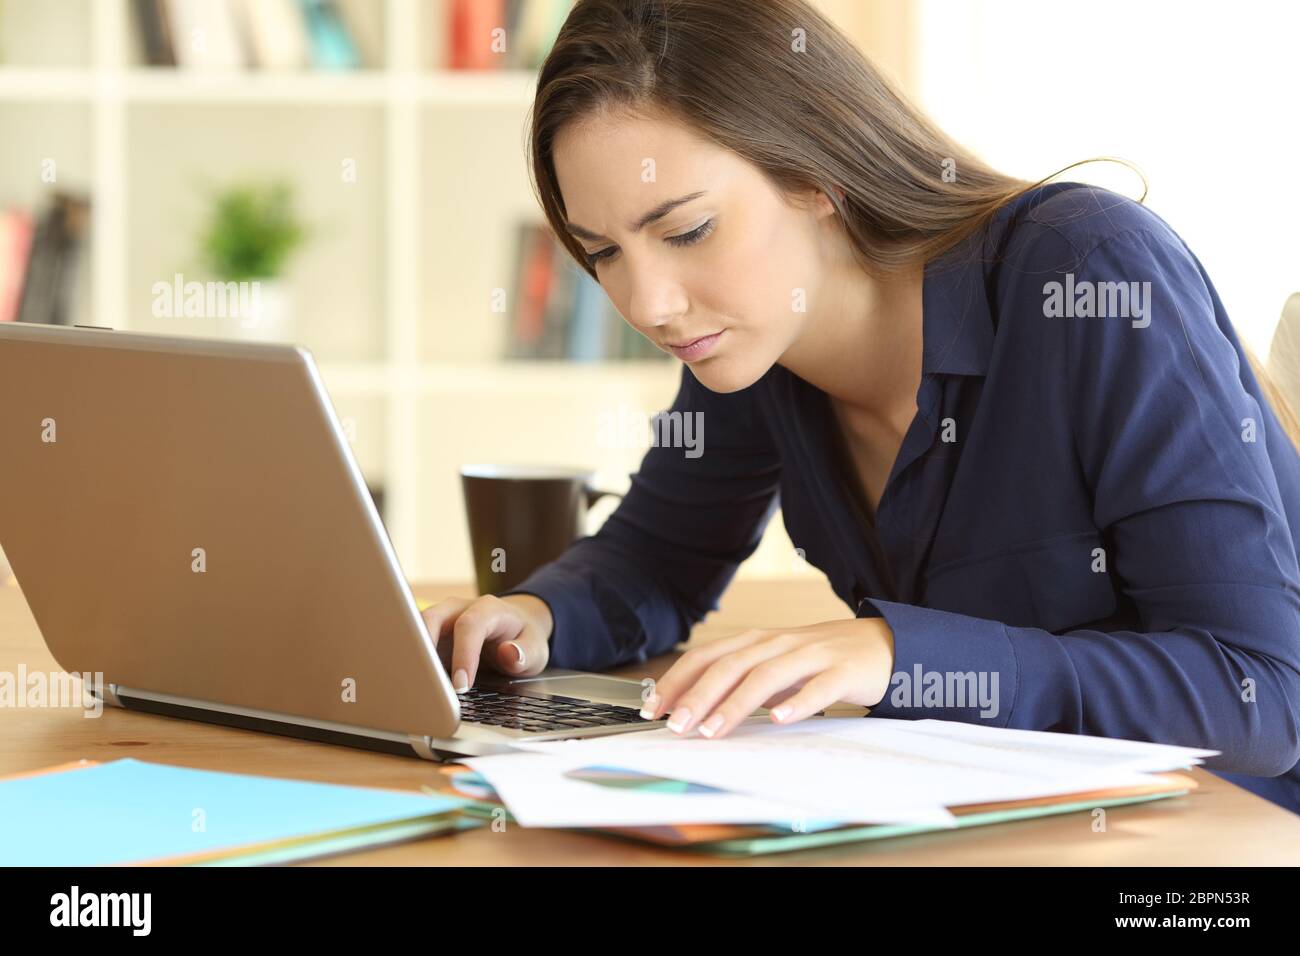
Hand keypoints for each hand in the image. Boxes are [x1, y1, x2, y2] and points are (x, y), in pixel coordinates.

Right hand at [420, 593, 553, 691]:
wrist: (516, 627)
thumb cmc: (523, 638)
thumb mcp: (536, 649)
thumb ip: (526, 653)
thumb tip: (510, 653)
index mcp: (488, 609)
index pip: (470, 626)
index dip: (463, 654)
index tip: (461, 685)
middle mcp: (460, 608)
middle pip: (432, 619)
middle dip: (427, 652)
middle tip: (430, 686)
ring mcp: (442, 619)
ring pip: (415, 628)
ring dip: (413, 656)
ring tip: (416, 686)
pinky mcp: (430, 634)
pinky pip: (415, 643)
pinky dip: (412, 661)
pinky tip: (414, 682)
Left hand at [640, 617, 894, 738]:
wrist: (884, 644)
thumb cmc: (821, 659)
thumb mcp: (775, 665)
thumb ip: (740, 681)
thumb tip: (693, 706)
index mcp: (758, 641)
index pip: (707, 656)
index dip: (678, 680)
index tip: (653, 707)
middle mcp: (779, 643)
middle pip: (731, 666)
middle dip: (698, 695)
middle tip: (676, 726)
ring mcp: (812, 655)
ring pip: (767, 676)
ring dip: (736, 704)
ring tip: (713, 730)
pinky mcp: (843, 672)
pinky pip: (818, 687)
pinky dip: (797, 703)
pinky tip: (780, 720)